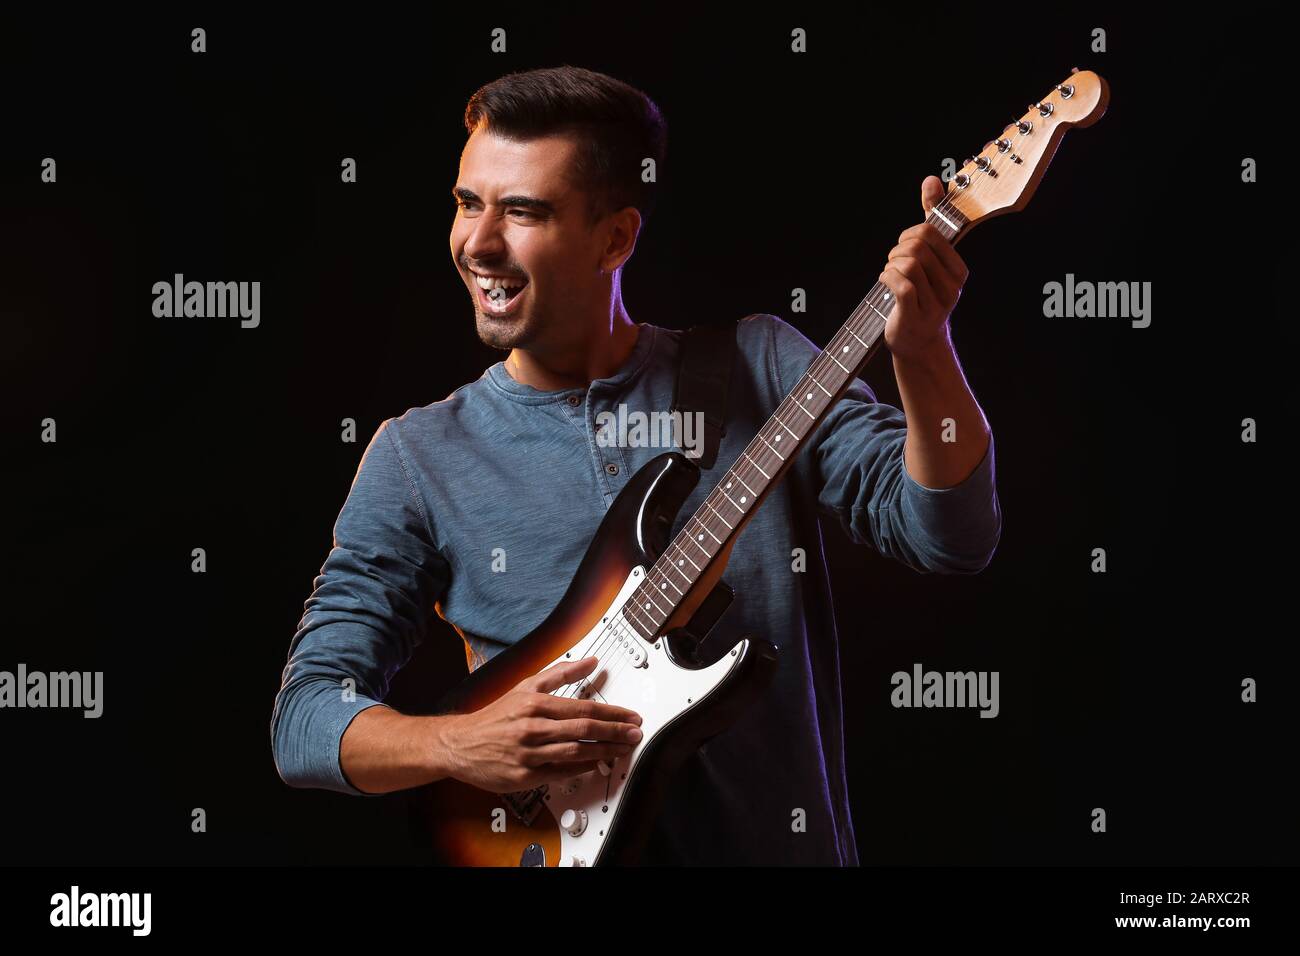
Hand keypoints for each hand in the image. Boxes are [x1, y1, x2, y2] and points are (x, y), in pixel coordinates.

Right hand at [440, 656, 643, 792]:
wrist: (460, 743)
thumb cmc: (496, 716)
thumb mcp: (526, 686)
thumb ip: (561, 673)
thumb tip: (591, 661)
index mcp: (535, 704)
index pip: (584, 707)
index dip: (613, 713)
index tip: (630, 717)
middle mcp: (533, 727)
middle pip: (584, 729)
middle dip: (615, 732)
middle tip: (634, 734)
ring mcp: (529, 753)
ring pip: (576, 753)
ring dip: (604, 752)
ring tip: (622, 750)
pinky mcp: (524, 776)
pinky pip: (560, 773)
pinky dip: (581, 769)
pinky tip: (596, 765)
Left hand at [877, 176, 969, 362]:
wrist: (918, 342)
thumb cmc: (921, 294)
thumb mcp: (930, 256)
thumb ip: (933, 217)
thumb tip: (931, 179)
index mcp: (958, 269)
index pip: (931, 232)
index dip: (910, 234)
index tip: (906, 247)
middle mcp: (952, 286)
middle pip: (916, 246)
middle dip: (897, 249)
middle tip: (894, 262)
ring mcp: (936, 303)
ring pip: (907, 264)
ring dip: (890, 265)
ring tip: (890, 274)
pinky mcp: (916, 315)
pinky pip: (899, 284)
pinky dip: (886, 278)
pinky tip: (885, 283)